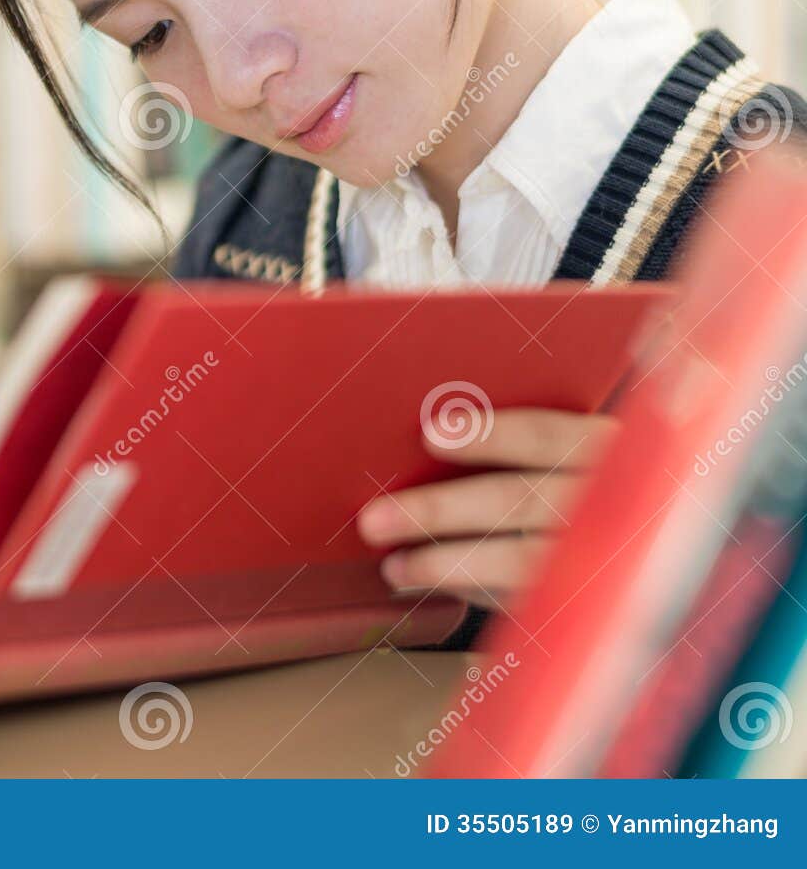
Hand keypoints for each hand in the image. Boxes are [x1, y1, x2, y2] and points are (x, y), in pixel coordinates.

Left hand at [355, 407, 617, 609]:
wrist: (667, 545)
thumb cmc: (597, 482)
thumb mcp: (584, 452)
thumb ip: (530, 445)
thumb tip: (432, 439)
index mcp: (617, 447)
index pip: (551, 436)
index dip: (492, 436)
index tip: (430, 436)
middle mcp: (624, 502)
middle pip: (523, 502)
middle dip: (441, 510)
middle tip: (374, 519)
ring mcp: (615, 559)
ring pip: (523, 563)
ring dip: (447, 564)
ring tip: (394, 567)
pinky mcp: (601, 606)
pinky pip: (530, 601)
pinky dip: (478, 592)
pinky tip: (437, 585)